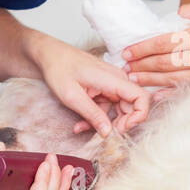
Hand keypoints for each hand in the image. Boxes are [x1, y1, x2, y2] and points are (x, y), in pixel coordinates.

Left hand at [31, 36, 151, 136]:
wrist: (49, 55)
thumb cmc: (58, 69)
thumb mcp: (71, 96)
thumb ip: (92, 115)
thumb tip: (108, 133)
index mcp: (112, 78)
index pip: (141, 97)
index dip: (138, 116)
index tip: (121, 129)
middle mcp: (116, 80)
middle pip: (132, 107)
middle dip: (119, 124)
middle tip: (102, 134)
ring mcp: (111, 84)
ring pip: (118, 109)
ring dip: (103, 122)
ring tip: (81, 127)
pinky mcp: (104, 88)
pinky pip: (107, 106)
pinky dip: (96, 116)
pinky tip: (80, 122)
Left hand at [122, 1, 189, 87]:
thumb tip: (176, 13)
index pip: (163, 44)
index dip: (143, 49)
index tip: (127, 51)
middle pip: (164, 64)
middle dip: (142, 66)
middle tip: (124, 68)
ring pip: (173, 79)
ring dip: (151, 80)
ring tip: (134, 79)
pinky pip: (188, 89)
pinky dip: (170, 93)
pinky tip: (157, 95)